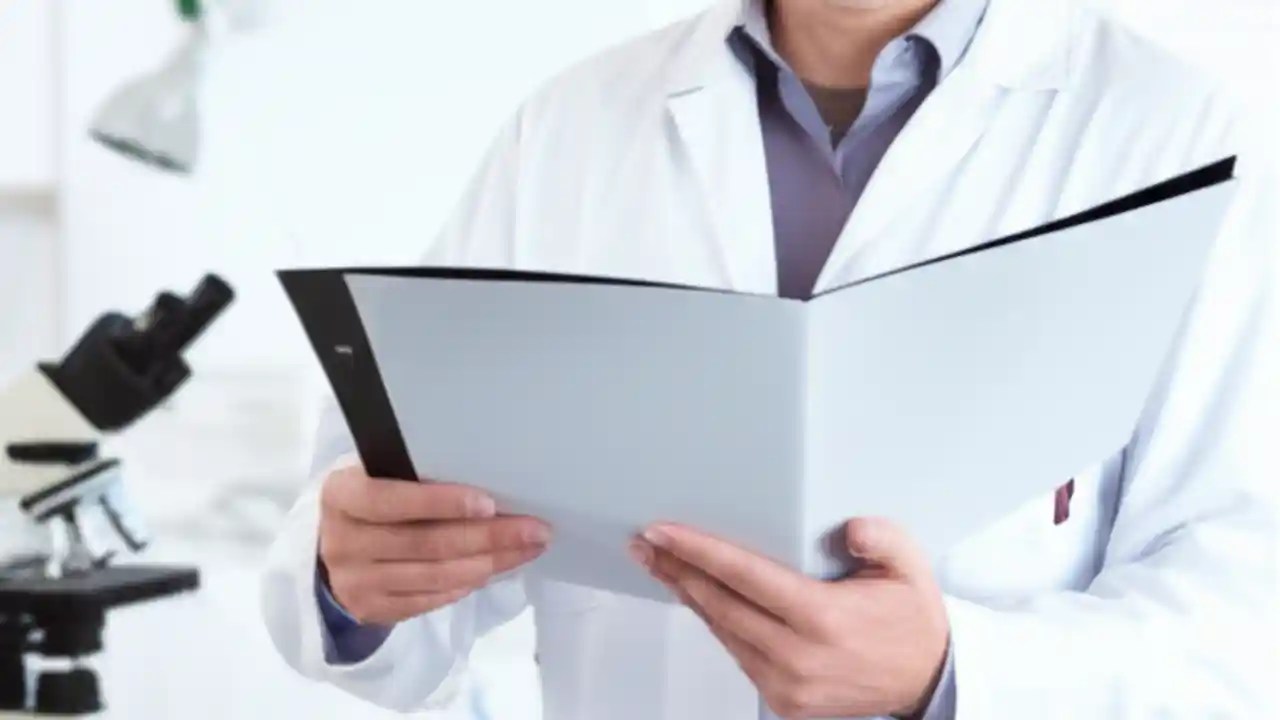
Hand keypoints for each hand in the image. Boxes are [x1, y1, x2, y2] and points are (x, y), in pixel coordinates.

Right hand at [319, 462, 550, 624]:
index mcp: (342, 495)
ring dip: (489, 563)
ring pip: (435, 576)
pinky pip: (430, 600)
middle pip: (426, 543)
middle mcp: (344, 542)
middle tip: (534, 529)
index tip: (488, 503)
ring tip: (527, 549)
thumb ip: (415, 477)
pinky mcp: (373, 610)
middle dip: (487, 536)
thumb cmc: (371, 498)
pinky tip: (495, 569)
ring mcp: (356, 582)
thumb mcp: (377, 476)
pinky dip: (468, 584)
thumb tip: (489, 482)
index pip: (391, 500)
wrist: (329, 548)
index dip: (441, 502)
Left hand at [631, 518, 947, 719]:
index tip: (664, 533)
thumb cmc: (910, 619)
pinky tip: (700, 598)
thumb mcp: (910, 566)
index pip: (744, 576)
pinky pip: (737, 654)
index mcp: (824, 619)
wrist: (925, 678)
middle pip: (719, 605)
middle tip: (646, 543)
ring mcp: (787, 685)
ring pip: (723, 631)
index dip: (698, 552)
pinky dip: (716, 623)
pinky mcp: (783, 702)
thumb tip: (852, 529)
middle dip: (677, 570)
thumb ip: (882, 537)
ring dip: (689, 596)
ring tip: (663, 565)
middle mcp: (799, 656)